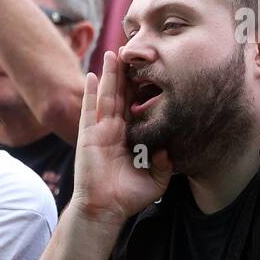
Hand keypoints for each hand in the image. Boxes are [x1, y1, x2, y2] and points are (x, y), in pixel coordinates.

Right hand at [70, 51, 171, 225]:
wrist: (105, 209)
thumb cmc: (127, 197)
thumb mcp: (156, 179)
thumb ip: (165, 162)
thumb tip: (170, 145)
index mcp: (131, 137)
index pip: (138, 106)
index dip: (143, 88)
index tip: (152, 69)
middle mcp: (115, 130)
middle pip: (122, 95)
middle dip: (126, 73)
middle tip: (134, 51)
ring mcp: (100, 130)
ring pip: (107, 96)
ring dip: (110, 75)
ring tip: (114, 54)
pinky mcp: (88, 135)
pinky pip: (89, 109)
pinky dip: (90, 92)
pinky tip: (92, 74)